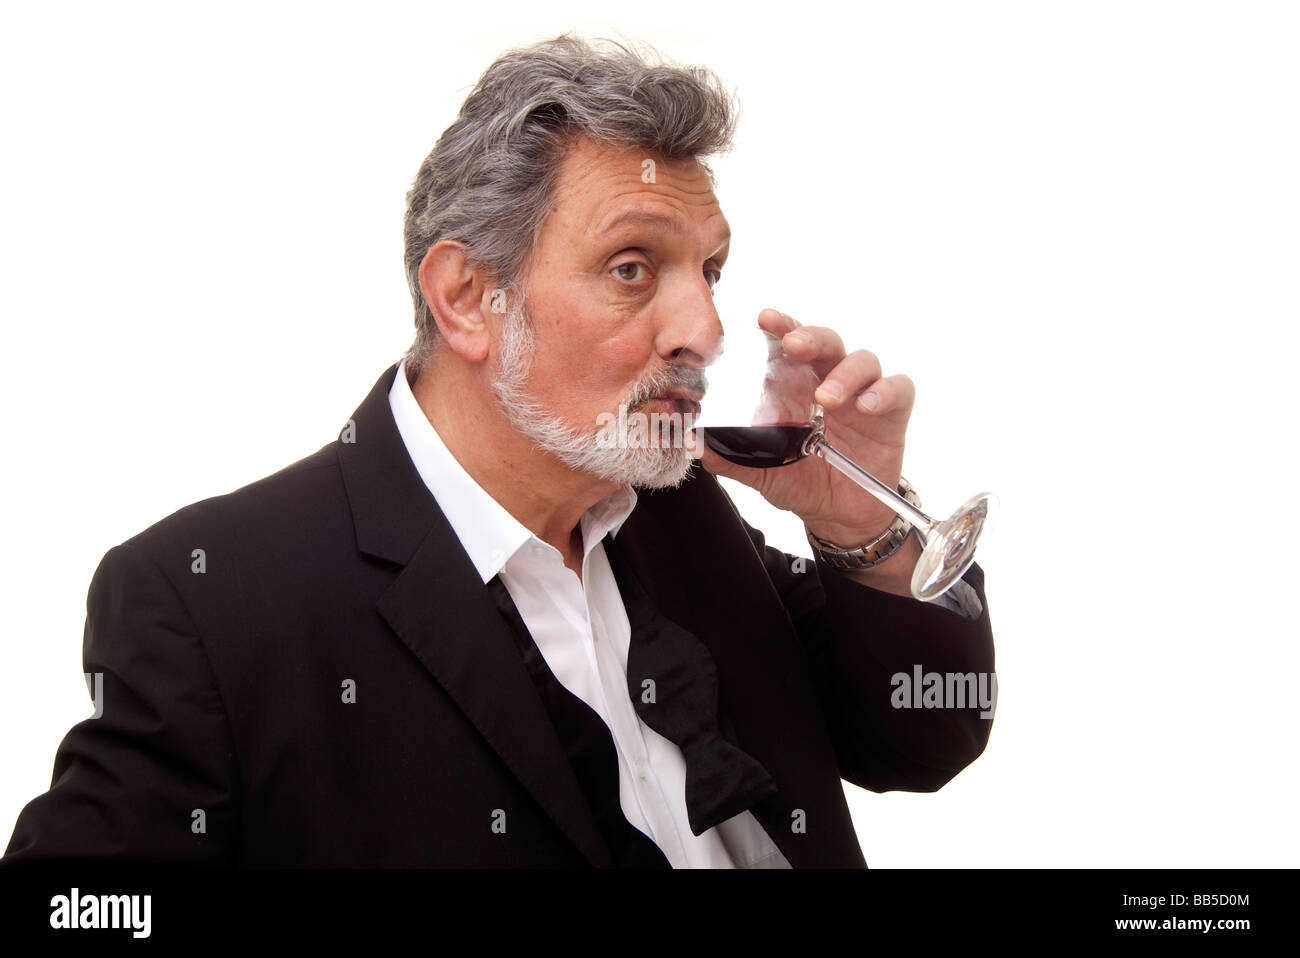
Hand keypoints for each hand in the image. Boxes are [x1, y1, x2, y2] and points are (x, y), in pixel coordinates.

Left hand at [694, 308, 914, 550]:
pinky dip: (885, 391)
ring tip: (828, 398)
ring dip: (846, 373)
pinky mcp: (891, 414)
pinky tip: (867, 406)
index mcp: (794, 386)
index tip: (763, 319)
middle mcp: (828, 380)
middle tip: (793, 345)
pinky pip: (899, 388)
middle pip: (825, 341)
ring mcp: (862, 394)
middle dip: (810, 336)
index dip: (779, 327)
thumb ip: (729, 457)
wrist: (838, 516)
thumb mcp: (760, 472)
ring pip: (863, 360)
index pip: (787, 344)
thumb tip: (693, 443)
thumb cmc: (799, 481)